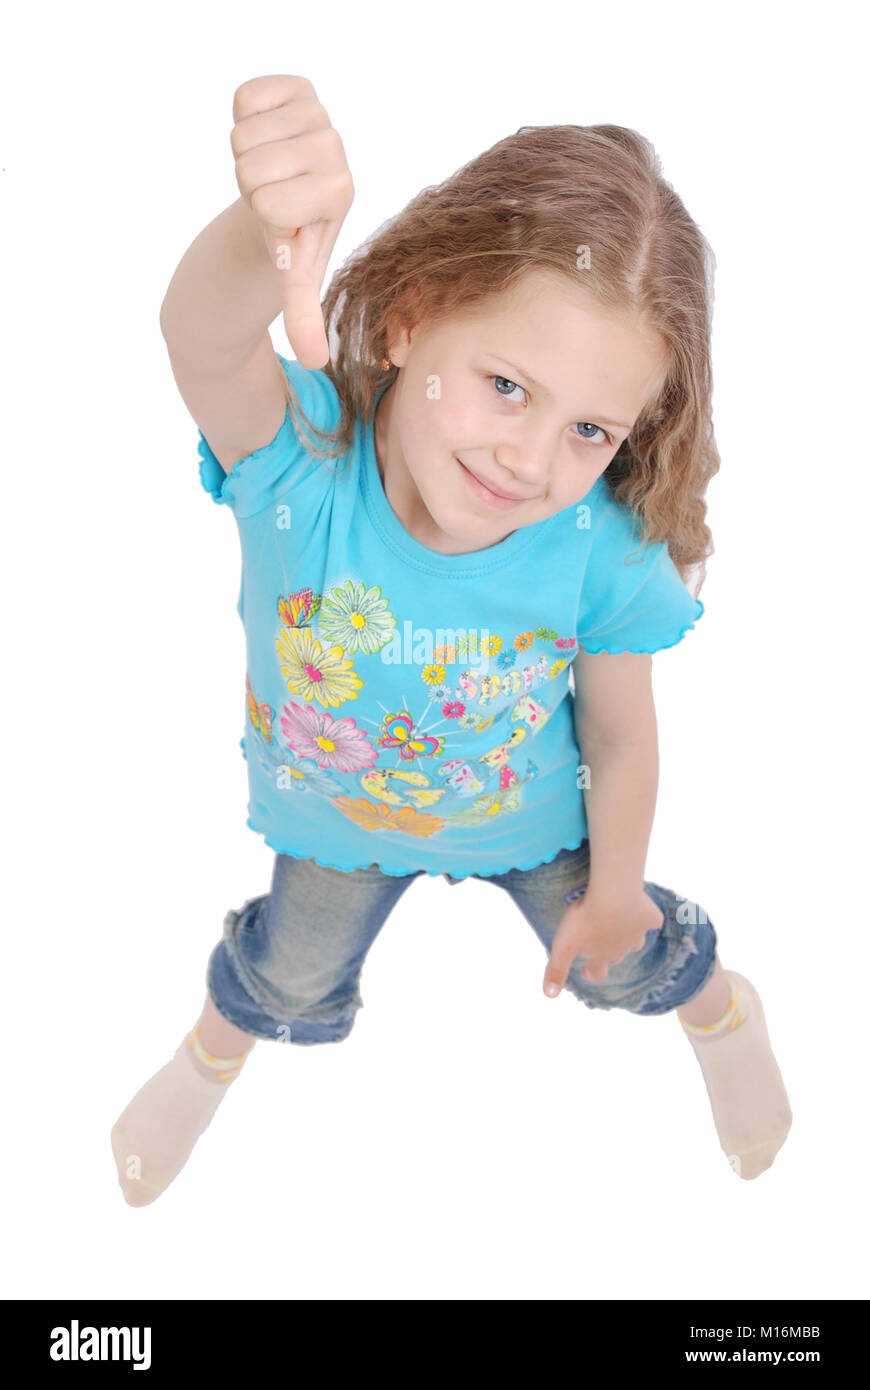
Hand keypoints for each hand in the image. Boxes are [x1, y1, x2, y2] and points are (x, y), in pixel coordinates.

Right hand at [231, 75, 354, 368]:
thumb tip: (314, 361)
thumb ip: (304, 314)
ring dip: (247, 156)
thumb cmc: (293, 241)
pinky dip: (245, 120)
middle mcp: (337, 146)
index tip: (283, 220)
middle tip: (274, 195)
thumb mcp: (297, 279)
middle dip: (250, 187)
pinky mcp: (297, 85)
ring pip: (242, 135)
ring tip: (273, 172)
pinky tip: (268, 138)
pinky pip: (243, 97)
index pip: (265, 202)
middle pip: (250, 166)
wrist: (291, 197)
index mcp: (340, 190)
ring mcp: (320, 111)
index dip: (261, 216)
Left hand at [543, 889, 664, 995]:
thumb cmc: (584, 919)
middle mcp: (620, 949)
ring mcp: (637, 934)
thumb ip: (556, 969)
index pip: (597, 972)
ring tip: (622, 930)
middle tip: (599, 946)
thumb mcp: (563, 945)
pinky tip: (644, 912)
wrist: (613, 895)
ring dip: (629, 939)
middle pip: (615, 957)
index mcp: (599, 956)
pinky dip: (648, 918)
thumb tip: (549, 995)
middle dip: (608, 954)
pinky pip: (652, 921)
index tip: (585, 970)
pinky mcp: (649, 918)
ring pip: (635, 943)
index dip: (591, 973)